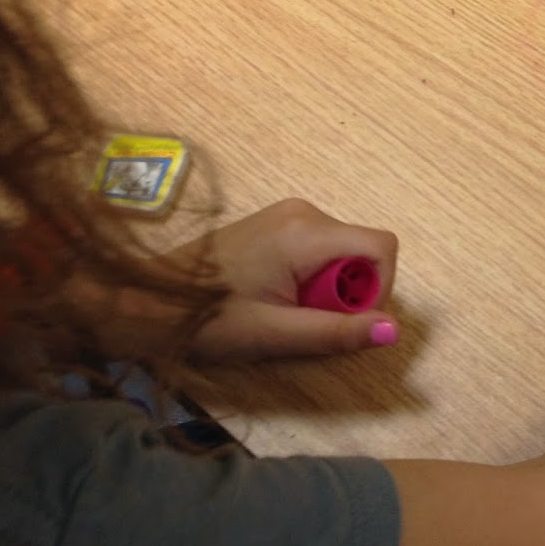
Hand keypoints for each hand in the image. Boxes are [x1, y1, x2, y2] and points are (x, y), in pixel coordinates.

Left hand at [179, 198, 400, 362]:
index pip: (381, 246)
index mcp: (306, 232)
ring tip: (287, 311)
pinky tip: (278, 295)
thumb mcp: (276, 334)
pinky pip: (321, 247)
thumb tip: (394, 330)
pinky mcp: (279, 221)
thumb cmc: (211, 320)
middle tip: (305, 320)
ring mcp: (290, 212)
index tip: (349, 320)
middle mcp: (304, 211)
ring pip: (342, 251)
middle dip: (348, 291)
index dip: (380, 287)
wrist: (151, 301)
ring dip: (330, 286)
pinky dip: (314, 276)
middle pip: (361, 250)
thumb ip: (337, 331)